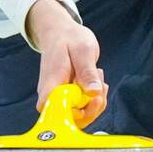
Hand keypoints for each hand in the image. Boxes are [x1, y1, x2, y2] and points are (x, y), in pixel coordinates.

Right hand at [27, 0, 107, 126]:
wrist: (60, 33)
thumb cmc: (69, 39)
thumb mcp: (82, 50)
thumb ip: (87, 72)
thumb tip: (93, 92)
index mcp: (51, 84)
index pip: (54, 111)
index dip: (74, 113)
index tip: (91, 99)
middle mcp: (52, 95)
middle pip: (70, 118)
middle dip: (92, 108)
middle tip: (100, 85)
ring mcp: (60, 97)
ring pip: (80, 115)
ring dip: (96, 102)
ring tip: (98, 76)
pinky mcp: (69, 97)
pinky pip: (83, 107)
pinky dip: (95, 98)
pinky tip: (97, 80)